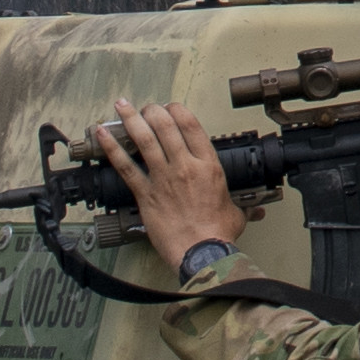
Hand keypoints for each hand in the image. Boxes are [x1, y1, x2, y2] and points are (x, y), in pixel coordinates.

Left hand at [93, 99, 248, 272]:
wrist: (202, 253)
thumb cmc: (218, 235)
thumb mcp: (236, 213)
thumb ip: (243, 207)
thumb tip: (255, 211)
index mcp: (208, 166)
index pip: (191, 125)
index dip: (178, 110)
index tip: (171, 107)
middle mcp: (184, 166)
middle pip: (165, 126)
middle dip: (153, 111)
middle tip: (147, 107)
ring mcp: (163, 179)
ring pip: (144, 140)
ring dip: (131, 119)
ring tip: (122, 105)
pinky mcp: (146, 194)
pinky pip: (126, 167)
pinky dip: (113, 149)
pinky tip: (104, 135)